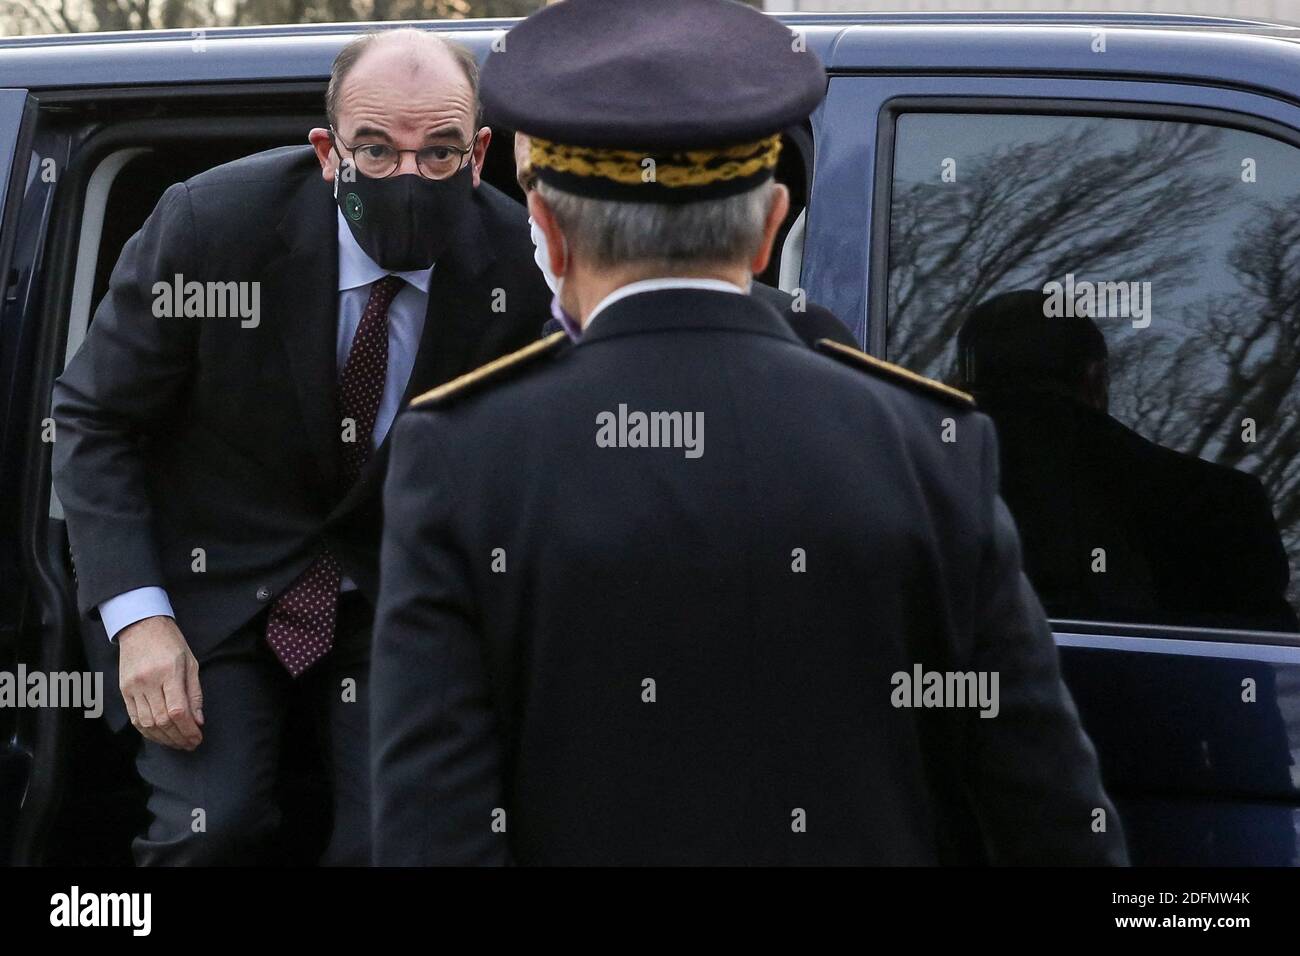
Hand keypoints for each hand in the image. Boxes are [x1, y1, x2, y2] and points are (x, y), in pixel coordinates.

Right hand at [118, 616, 203, 749]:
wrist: (141, 627)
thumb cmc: (171, 643)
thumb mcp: (191, 663)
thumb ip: (195, 693)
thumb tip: (198, 721)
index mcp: (168, 672)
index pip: (177, 711)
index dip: (188, 730)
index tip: (198, 738)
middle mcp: (148, 682)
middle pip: (161, 721)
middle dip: (178, 737)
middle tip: (190, 744)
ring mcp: (133, 687)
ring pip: (146, 723)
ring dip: (163, 738)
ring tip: (178, 743)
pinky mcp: (124, 691)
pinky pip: (134, 718)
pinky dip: (148, 732)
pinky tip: (160, 736)